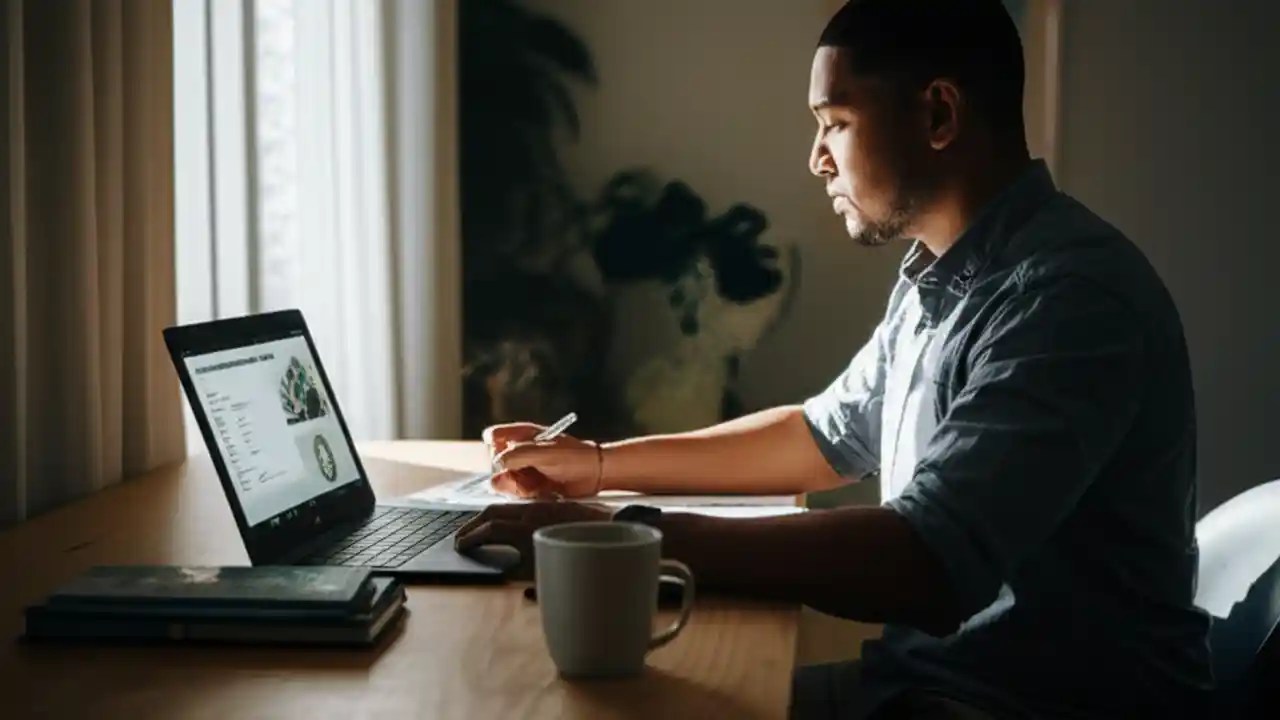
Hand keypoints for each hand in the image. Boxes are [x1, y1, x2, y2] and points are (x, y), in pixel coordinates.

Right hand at [453, 502, 612, 561]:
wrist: (613, 536)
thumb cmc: (581, 560)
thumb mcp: (547, 574)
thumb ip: (523, 575)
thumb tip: (510, 577)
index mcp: (524, 531)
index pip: (487, 531)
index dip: (470, 539)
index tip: (459, 546)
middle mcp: (530, 514)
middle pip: (491, 512)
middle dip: (472, 524)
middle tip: (461, 535)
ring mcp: (543, 506)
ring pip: (507, 506)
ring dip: (490, 516)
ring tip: (481, 528)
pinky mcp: (555, 504)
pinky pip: (524, 506)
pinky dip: (509, 513)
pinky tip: (511, 522)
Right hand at [482, 423, 604, 498]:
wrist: (594, 475)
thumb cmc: (573, 457)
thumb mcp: (543, 453)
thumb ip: (516, 456)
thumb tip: (497, 465)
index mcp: (522, 434)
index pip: (492, 437)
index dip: (494, 446)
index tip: (507, 454)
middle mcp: (520, 451)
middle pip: (494, 463)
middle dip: (507, 473)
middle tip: (526, 475)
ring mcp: (524, 469)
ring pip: (503, 481)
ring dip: (518, 486)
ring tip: (538, 485)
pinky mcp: (529, 485)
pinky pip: (515, 493)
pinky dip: (526, 494)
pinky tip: (542, 492)